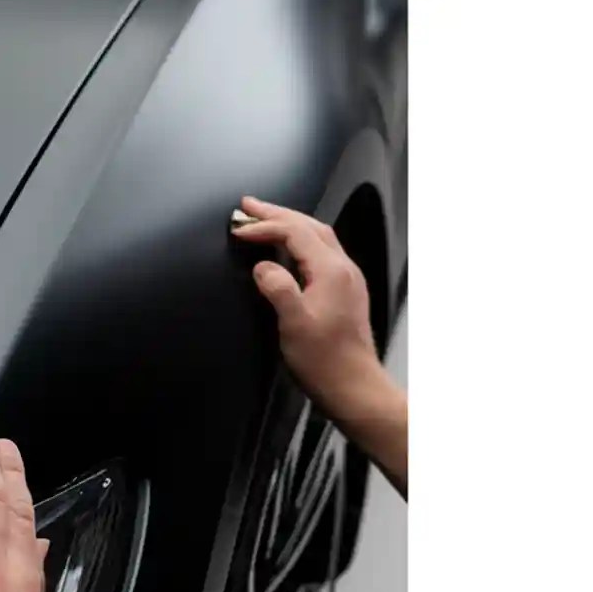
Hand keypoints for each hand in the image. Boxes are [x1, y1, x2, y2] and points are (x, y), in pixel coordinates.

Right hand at [230, 196, 379, 405]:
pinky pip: (321, 251)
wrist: (353, 385)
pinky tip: (287, 247)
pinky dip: (299, 240)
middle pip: (309, 226)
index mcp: (331, 271)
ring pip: (317, 236)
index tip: (239, 228)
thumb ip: (277, 289)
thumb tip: (263, 267)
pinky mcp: (344, 291)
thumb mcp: (293, 324)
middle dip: (276, 213)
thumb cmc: (325, 361)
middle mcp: (343, 269)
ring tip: (263, 218)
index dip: (265, 225)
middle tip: (248, 206)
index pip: (295, 232)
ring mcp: (346, 279)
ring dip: (289, 223)